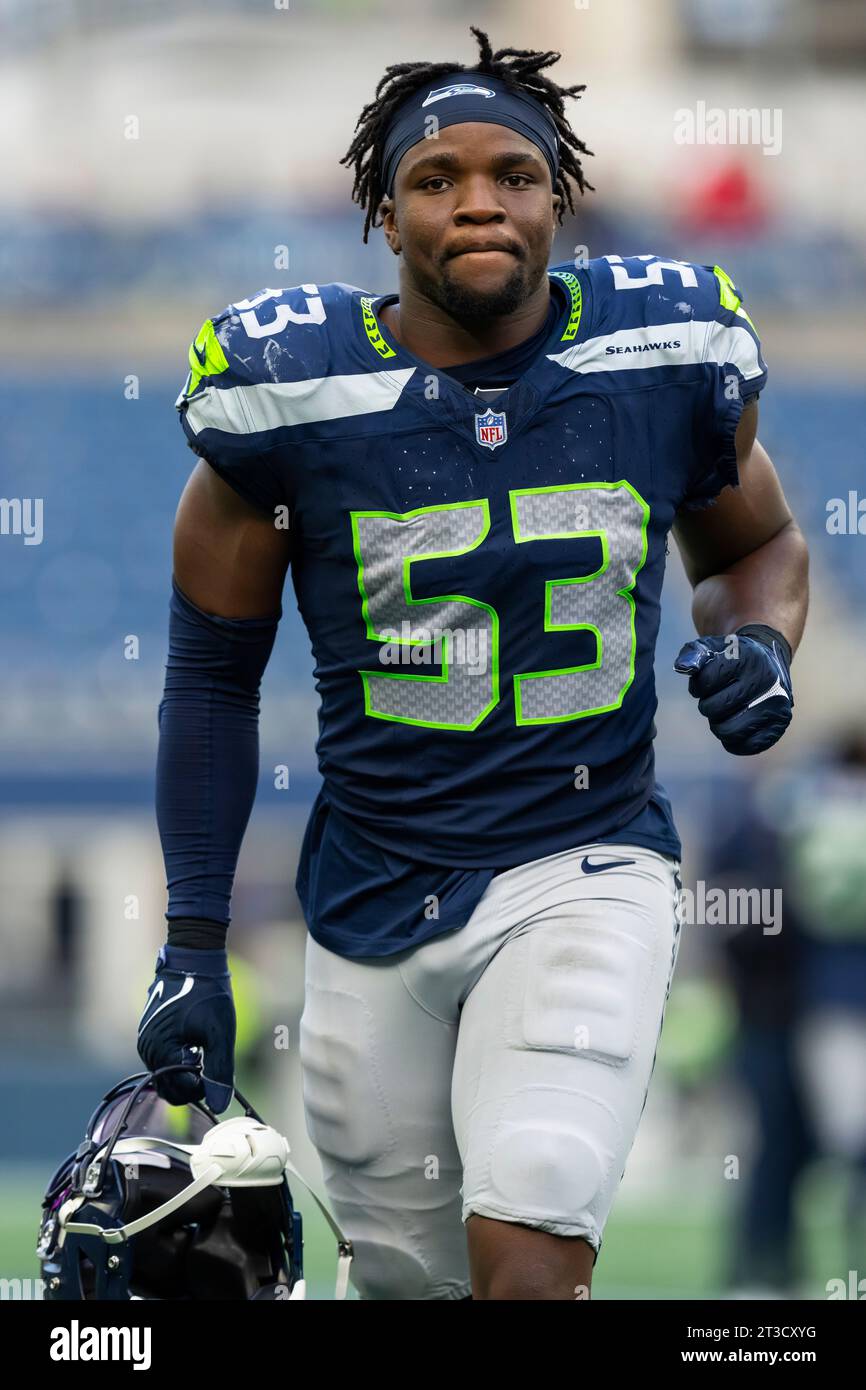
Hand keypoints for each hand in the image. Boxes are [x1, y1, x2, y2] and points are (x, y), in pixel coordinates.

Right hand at [137, 944, 235, 1111]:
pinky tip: (195, 1045)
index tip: (218, 1076)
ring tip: (204, 1051)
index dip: (201, 1089)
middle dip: (192, 1084)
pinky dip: (178, 1061)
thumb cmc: (208, 993)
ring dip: (185, 1072)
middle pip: (168, 1088)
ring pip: (165, 1075)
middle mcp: (147, 1049)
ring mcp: (145, 1041)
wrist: (192, 959)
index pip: (178, 1091)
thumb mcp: (220, 1033)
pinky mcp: (149, 1034)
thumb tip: (219, 1105)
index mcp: (162, 1050)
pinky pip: (162, 1060)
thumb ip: (219, 1072)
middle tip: (212, 1068)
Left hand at [674, 623, 792, 755]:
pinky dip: (734, 742)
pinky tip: (736, 727)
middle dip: (708, 706)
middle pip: (714, 709)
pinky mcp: (779, 723)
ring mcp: (775, 703)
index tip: (707, 682)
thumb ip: (693, 654)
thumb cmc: (735, 658)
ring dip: (719, 725)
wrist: (769, 663)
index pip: (705, 681)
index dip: (698, 686)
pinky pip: (748, 746)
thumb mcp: (712, 648)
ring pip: (729, 732)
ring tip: (726, 713)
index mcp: (745, 658)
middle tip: (718, 699)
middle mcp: (764, 680)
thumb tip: (684, 667)